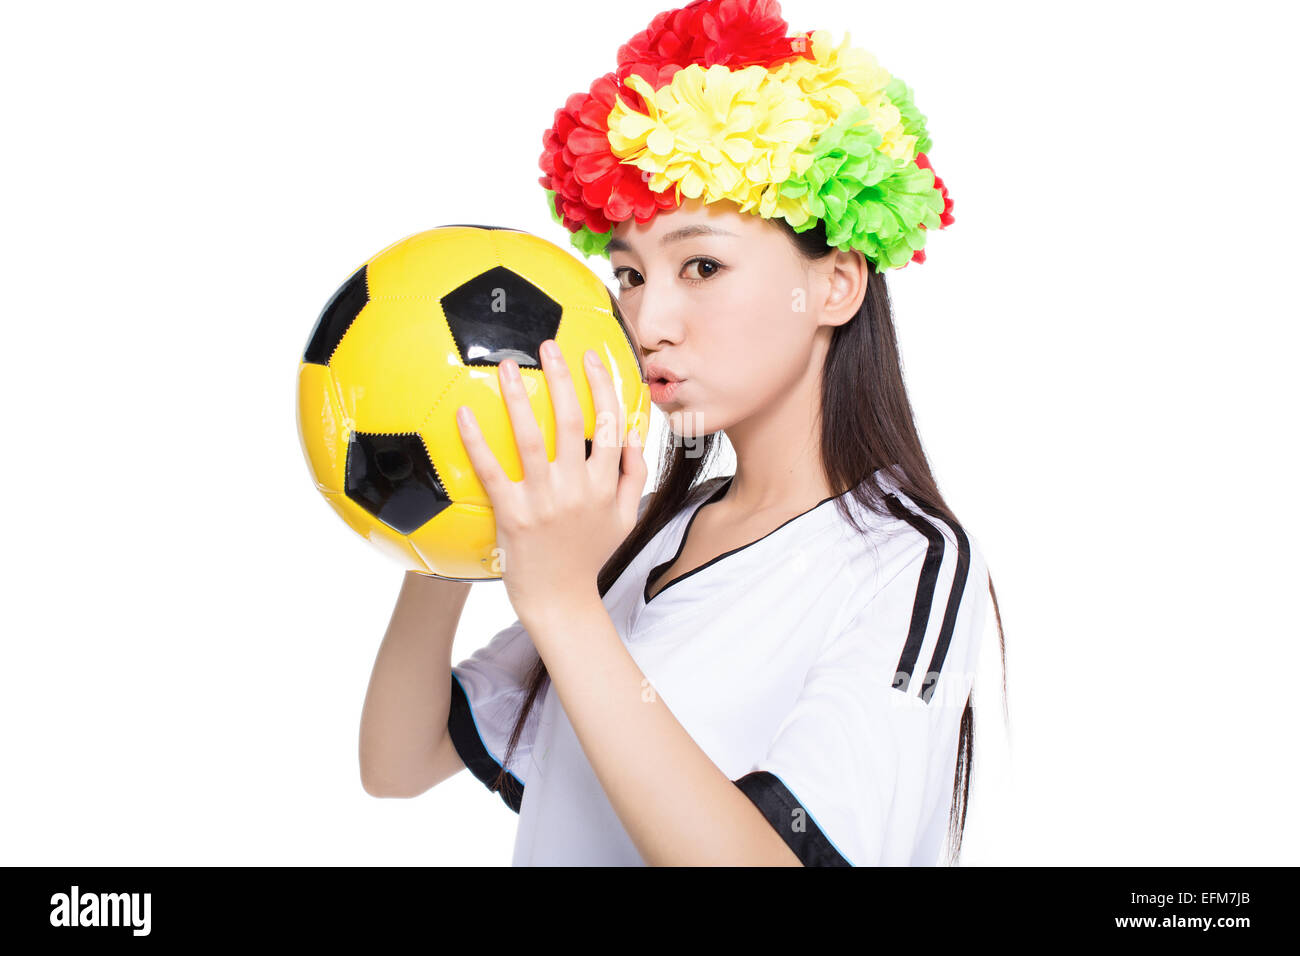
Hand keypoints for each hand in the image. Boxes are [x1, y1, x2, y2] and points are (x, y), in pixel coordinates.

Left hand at [454, 340, 647, 626]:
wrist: (561, 601)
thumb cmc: (589, 556)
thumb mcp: (625, 518)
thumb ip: (633, 475)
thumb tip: (636, 433)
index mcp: (603, 484)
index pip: (610, 423)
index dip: (602, 386)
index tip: (591, 357)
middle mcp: (576, 488)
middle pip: (570, 421)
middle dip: (561, 378)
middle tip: (548, 345)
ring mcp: (543, 501)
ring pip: (531, 439)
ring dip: (519, 398)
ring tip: (509, 367)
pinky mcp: (512, 515)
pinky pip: (491, 472)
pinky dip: (477, 441)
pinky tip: (464, 414)